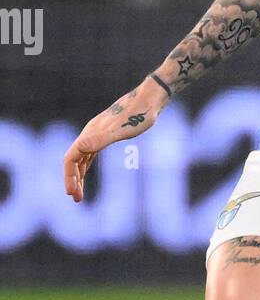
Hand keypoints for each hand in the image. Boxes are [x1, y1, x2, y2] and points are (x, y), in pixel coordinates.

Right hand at [63, 78, 166, 201]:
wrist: (150, 99)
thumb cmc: (139, 115)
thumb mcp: (122, 130)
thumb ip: (101, 139)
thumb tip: (81, 147)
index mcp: (90, 134)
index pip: (71, 158)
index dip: (69, 176)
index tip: (71, 193)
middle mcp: (90, 133)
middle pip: (73, 160)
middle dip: (72, 180)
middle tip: (76, 199)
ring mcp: (97, 134)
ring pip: (81, 158)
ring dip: (78, 175)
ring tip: (79, 194)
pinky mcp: (107, 134)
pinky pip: (90, 154)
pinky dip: (86, 166)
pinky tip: (86, 173)